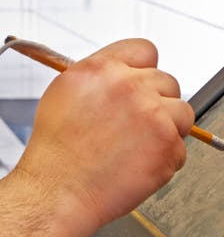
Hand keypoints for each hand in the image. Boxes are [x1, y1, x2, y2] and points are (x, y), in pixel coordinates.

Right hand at [16, 38, 194, 232]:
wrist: (58, 187)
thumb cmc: (55, 149)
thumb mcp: (62, 94)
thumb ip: (95, 78)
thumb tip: (117, 75)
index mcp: (101, 69)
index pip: (143, 50)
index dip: (143, 68)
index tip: (141, 83)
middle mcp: (129, 85)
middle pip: (167, 81)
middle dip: (155, 101)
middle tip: (133, 123)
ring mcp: (153, 114)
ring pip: (182, 112)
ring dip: (166, 127)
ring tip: (136, 144)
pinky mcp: (168, 145)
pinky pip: (181, 146)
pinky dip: (164, 157)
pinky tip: (135, 162)